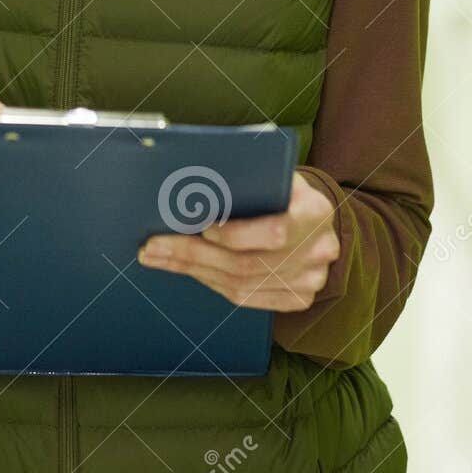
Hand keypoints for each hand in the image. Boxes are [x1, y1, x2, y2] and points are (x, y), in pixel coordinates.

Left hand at [137, 170, 340, 310]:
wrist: (318, 218)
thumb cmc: (283, 189)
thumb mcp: (274, 174)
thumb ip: (246, 180)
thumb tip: (191, 186)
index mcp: (315, 212)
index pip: (274, 231)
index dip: (234, 234)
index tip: (199, 226)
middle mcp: (318, 251)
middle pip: (247, 263)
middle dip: (193, 255)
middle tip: (153, 246)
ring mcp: (310, 280)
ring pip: (241, 284)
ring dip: (194, 271)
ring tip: (159, 257)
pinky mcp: (299, 299)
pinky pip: (246, 297)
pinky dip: (212, 282)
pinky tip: (187, 269)